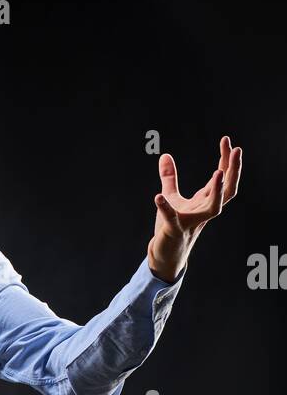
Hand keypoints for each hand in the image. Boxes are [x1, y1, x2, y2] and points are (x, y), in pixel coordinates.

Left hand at [147, 135, 242, 281]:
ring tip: (218, 172)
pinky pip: (172, 219)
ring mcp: (192, 222)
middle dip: (234, 170)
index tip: (226, 140)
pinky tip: (157, 197)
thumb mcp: (172, 197)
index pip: (222, 177)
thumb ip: (170, 177)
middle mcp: (205, 211)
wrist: (166, 254)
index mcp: (205, 200)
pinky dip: (165, 208)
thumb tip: (166, 155)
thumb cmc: (173, 226)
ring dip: (217, 190)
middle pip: (227, 190)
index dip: (226, 159)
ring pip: (214, 208)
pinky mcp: (175, 231)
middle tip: (237, 150)